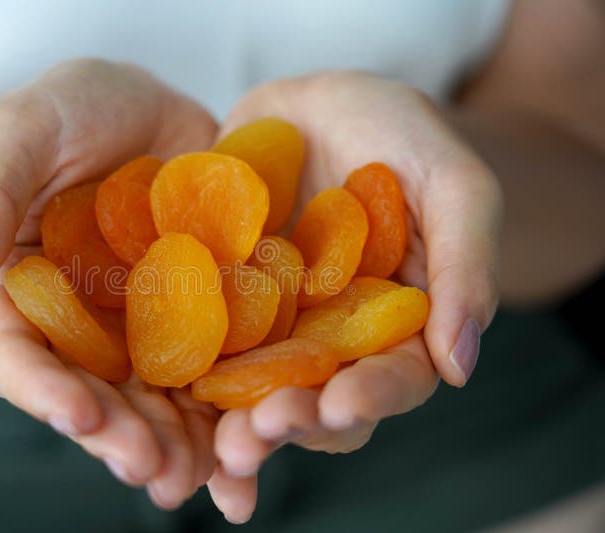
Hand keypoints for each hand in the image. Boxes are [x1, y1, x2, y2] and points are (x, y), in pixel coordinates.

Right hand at [0, 59, 221, 508]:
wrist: (141, 114)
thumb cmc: (64, 114)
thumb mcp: (19, 135)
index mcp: (20, 298)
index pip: (17, 356)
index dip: (44, 391)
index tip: (81, 415)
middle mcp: (81, 328)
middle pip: (95, 395)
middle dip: (124, 437)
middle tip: (157, 474)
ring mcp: (144, 328)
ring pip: (159, 398)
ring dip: (183, 443)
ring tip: (210, 477)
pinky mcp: (204, 317)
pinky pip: (219, 367)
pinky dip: (237, 407)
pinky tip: (261, 438)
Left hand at [206, 71, 500, 521]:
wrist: (318, 106)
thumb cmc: (400, 135)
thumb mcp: (452, 183)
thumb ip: (466, 265)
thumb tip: (461, 367)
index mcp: (394, 326)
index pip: (392, 378)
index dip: (370, 397)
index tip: (339, 406)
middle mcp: (329, 339)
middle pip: (315, 399)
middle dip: (289, 423)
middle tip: (258, 434)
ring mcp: (268, 325)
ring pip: (251, 388)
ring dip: (233, 423)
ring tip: (214, 446)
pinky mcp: (215, 301)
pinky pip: (196, 342)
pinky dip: (180, 375)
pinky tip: (158, 403)